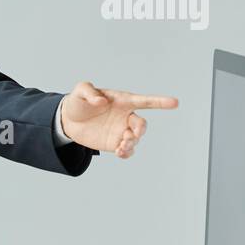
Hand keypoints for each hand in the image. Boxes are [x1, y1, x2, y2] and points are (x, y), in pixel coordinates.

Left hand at [61, 81, 178, 159]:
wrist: (69, 119)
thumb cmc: (79, 101)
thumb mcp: (81, 91)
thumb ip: (90, 92)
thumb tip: (101, 101)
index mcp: (122, 101)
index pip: (145, 101)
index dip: (160, 102)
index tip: (175, 102)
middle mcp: (125, 116)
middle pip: (142, 125)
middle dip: (140, 131)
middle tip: (129, 136)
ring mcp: (121, 131)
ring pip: (135, 139)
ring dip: (131, 144)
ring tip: (120, 147)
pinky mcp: (114, 143)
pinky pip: (127, 150)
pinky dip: (127, 153)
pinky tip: (120, 152)